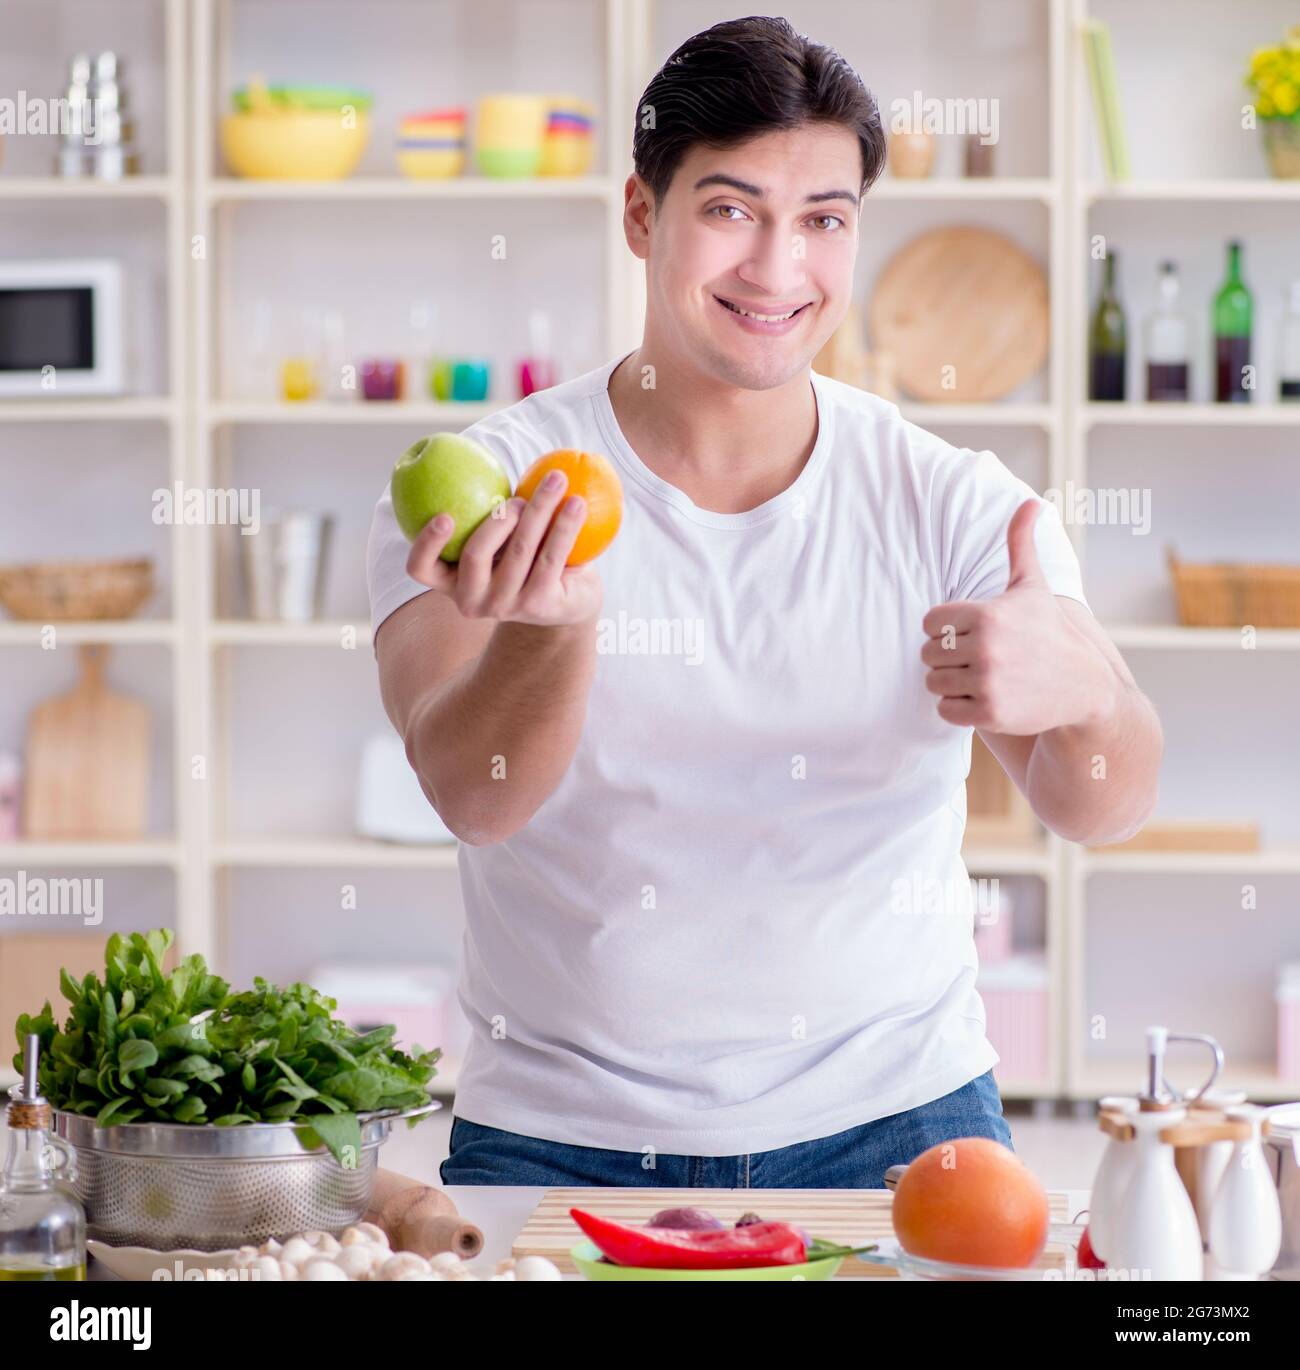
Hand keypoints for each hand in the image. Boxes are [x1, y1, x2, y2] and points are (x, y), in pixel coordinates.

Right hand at [405, 469, 602, 627]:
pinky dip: (566, 526)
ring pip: (519, 552)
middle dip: (497, 519)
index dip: (426, 544)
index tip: (444, 515)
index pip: (421, 569)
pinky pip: (552, 558)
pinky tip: (577, 502)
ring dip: (540, 509)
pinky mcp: (538, 606)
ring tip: (556, 481)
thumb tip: (475, 452)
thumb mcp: (499, 537)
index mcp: (452, 582)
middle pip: (475, 555)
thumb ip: (485, 508)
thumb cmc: (525, 557)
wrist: (569, 601)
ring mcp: (505, 607)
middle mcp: (472, 600)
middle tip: (520, 498)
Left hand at [920, 499, 1115, 734]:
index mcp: (988, 614)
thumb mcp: (1032, 587)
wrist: (1083, 687)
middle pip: (929, 653)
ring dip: (950, 682)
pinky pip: (944, 710)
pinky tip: (982, 697)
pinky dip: (957, 707)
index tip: (969, 632)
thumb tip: (1031, 501)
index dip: (945, 628)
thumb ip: (1020, 544)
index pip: (930, 622)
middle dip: (948, 656)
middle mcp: (987, 648)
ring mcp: (988, 683)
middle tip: (978, 657)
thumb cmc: (1049, 632)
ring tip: (980, 676)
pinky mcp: (989, 713)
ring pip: (933, 682)